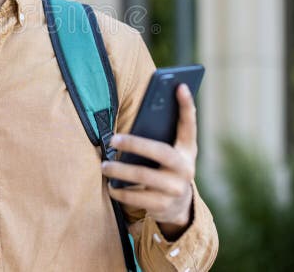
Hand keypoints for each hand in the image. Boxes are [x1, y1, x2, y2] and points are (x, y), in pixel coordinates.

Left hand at [101, 84, 196, 237]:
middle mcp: (186, 169)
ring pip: (143, 176)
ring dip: (120, 170)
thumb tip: (139, 117)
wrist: (179, 206)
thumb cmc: (167, 169)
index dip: (186, 106)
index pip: (188, 125)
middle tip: (112, 139)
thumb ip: (160, 138)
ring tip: (104, 166)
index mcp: (188, 151)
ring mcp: (176, 189)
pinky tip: (111, 186)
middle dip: (134, 144)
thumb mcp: (171, 154)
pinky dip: (121, 191)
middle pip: (159, 152)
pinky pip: (136, 197)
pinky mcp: (163, 206)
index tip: (180, 86)